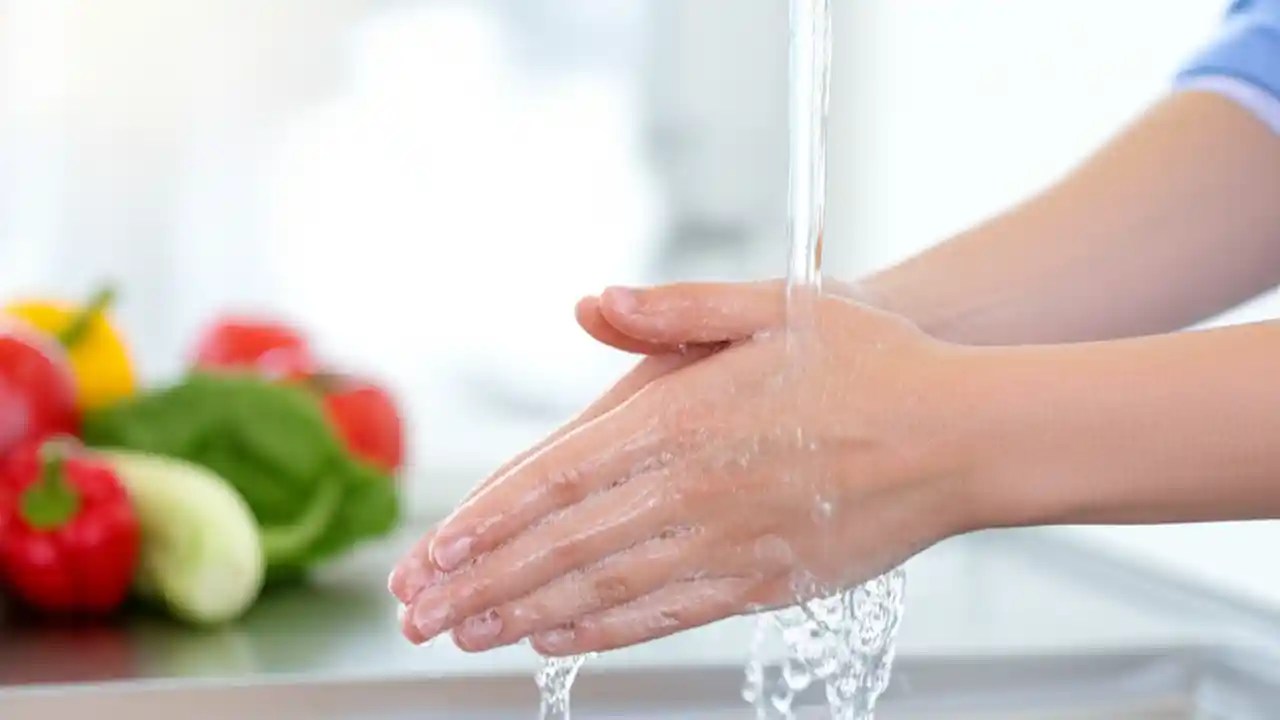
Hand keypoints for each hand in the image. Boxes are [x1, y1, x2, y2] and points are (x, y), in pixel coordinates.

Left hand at [397, 285, 980, 654]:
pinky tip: (555, 643)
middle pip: (563, 546)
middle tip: (415, 612)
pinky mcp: (765, 583)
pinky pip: (666, 616)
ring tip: (463, 634)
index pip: (558, 478)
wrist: (965, 434)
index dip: (486, 517)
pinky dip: (603, 634)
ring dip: (522, 615)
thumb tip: (585, 305)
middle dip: (479, 581)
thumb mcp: (773, 304)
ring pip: (603, 592)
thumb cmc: (869, 362)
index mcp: (687, 418)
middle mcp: (695, 490)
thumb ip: (671, 307)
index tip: (429, 549)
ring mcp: (730, 545)